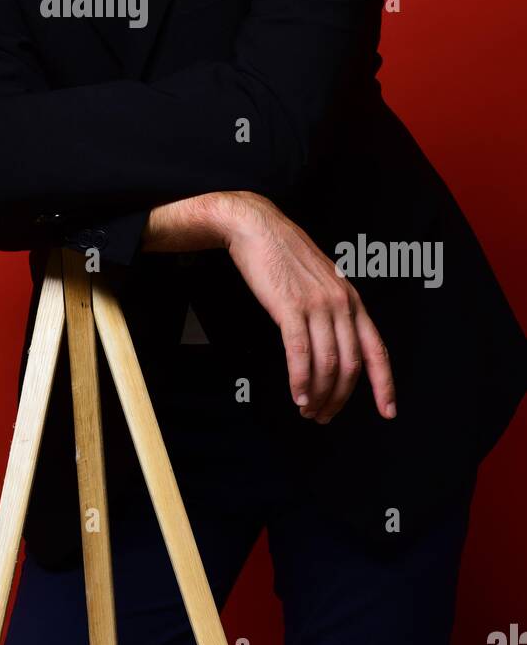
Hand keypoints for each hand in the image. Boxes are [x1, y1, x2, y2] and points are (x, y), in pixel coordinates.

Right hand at [216, 192, 396, 424]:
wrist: (257, 227)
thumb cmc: (284, 255)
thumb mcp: (320, 281)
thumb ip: (331, 310)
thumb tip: (333, 347)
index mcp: (351, 299)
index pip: (376, 350)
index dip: (384, 384)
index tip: (388, 411)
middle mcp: (340, 303)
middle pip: (351, 365)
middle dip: (340, 398)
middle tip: (324, 416)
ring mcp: (316, 304)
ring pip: (327, 364)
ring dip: (318, 394)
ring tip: (307, 410)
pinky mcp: (290, 306)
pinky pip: (299, 353)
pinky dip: (300, 380)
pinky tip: (297, 395)